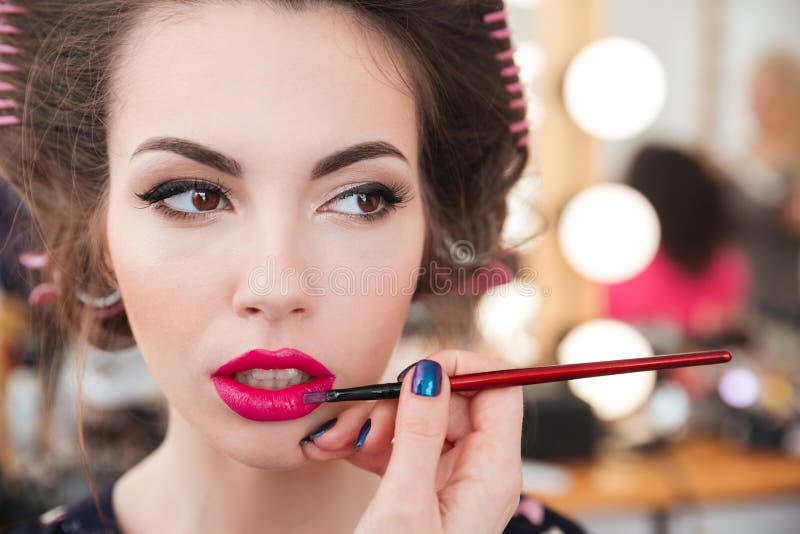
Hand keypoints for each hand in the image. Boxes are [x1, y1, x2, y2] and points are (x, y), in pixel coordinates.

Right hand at [299, 350, 523, 532]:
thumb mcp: (404, 503)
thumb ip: (418, 432)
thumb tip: (431, 371)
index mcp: (493, 473)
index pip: (499, 389)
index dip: (460, 369)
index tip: (414, 371)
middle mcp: (478, 472)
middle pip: (451, 404)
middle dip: (400, 404)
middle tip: (358, 423)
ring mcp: (451, 482)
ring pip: (421, 423)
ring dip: (375, 425)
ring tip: (334, 441)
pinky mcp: (424, 491)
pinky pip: (403, 448)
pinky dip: (371, 444)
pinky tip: (339, 449)